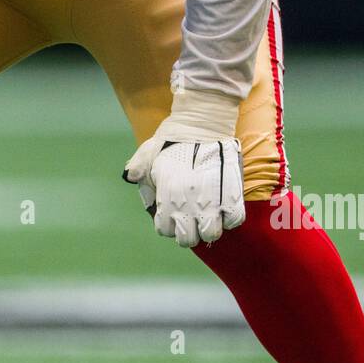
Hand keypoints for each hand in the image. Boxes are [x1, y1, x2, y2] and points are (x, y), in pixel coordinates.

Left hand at [123, 114, 244, 247]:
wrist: (202, 123)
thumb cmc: (173, 137)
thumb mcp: (148, 152)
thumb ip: (138, 167)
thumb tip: (129, 177)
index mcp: (166, 198)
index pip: (164, 230)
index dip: (169, 225)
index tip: (174, 216)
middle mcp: (187, 206)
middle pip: (188, 239)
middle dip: (190, 232)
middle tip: (194, 220)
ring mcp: (211, 202)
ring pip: (211, 234)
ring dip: (210, 228)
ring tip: (210, 215)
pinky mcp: (232, 195)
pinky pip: (234, 219)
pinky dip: (230, 217)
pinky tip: (225, 206)